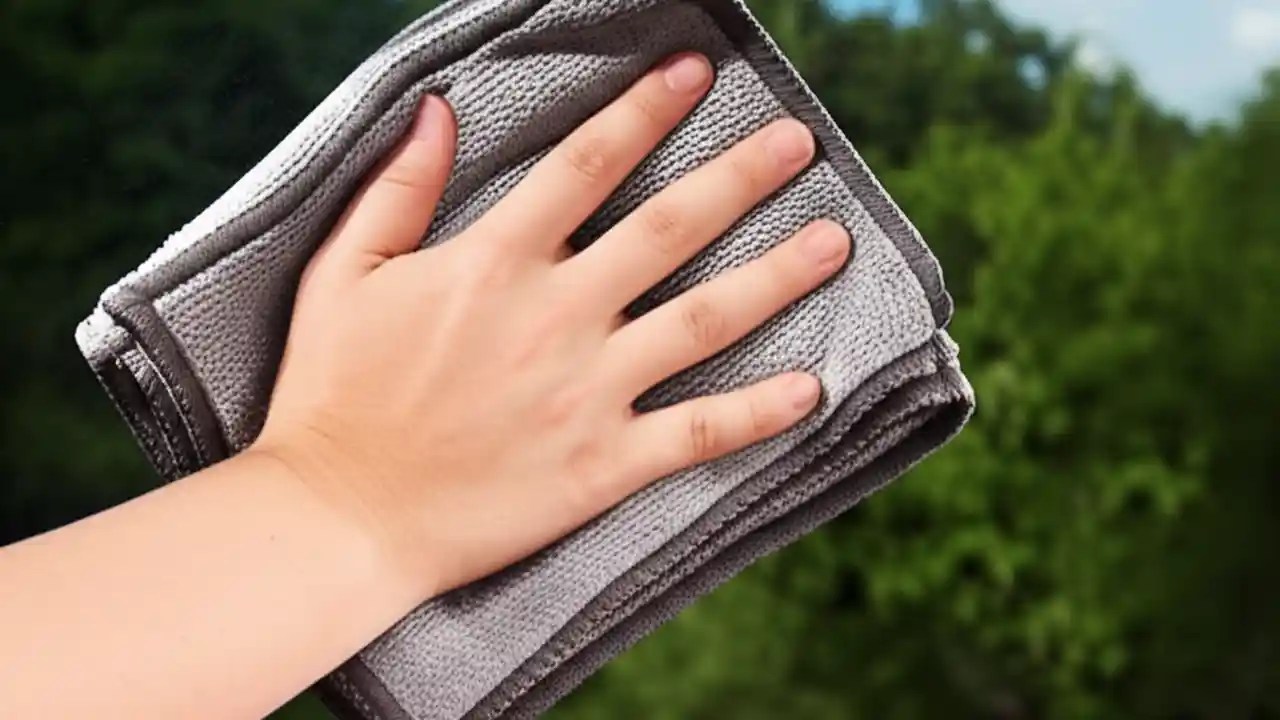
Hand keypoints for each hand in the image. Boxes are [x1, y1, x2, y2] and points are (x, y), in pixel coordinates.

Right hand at [252, 52, 851, 599]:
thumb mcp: (342, 273)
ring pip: (703, 321)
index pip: (587, 165)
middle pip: (669, 229)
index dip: (645, 111)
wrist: (339, 517)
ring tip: (834, 242)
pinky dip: (756, 413)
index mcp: (495, 262)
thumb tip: (439, 109)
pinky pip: (695, 432)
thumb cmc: (332, 394)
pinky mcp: (601, 464)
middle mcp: (555, 315)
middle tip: (798, 142)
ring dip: (775, 277)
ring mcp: (586, 390)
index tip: (695, 72)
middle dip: (740, 177)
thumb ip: (397, 189)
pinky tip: (811, 390)